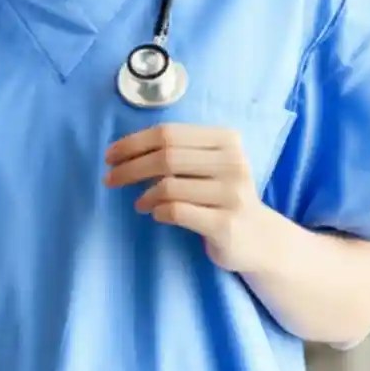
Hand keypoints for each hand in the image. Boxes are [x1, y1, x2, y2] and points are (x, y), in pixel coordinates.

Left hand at [104, 123, 272, 272]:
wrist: (260, 237)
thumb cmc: (223, 195)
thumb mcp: (211, 165)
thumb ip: (180, 152)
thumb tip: (125, 151)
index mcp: (226, 139)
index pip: (169, 133)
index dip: (133, 143)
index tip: (110, 155)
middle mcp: (232, 162)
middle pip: (166, 157)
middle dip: (130, 167)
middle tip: (110, 178)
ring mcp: (231, 194)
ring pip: (169, 186)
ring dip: (144, 195)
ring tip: (139, 203)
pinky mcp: (225, 224)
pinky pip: (177, 212)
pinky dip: (159, 212)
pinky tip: (156, 215)